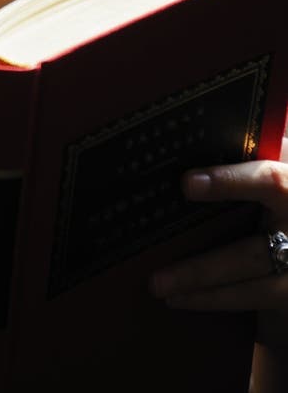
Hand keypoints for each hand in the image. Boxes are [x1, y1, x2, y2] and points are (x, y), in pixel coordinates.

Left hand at [150, 134, 287, 348]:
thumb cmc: (283, 191)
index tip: (186, 184)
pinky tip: (181, 299)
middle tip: (159, 275)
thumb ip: (251, 152)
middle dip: (203, 268)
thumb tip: (199, 135)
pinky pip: (253, 299)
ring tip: (160, 288)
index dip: (228, 182)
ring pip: (250, 286)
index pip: (269, 181)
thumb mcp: (277, 167)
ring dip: (202, 289)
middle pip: (252, 254)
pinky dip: (215, 299)